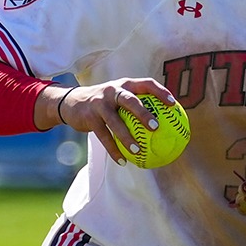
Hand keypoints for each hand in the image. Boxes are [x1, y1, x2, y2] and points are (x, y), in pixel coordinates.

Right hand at [46, 78, 178, 163]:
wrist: (71, 103)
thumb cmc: (104, 103)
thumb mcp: (119, 98)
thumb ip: (138, 105)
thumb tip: (167, 123)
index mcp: (124, 84)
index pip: (146, 84)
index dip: (160, 92)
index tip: (173, 105)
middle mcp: (113, 91)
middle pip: (130, 100)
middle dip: (143, 112)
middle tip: (156, 126)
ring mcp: (100, 104)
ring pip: (115, 121)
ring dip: (127, 137)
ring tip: (138, 150)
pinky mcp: (90, 117)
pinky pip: (103, 137)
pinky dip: (113, 150)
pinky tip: (122, 162)